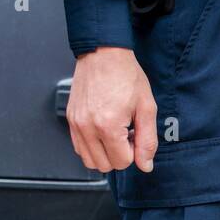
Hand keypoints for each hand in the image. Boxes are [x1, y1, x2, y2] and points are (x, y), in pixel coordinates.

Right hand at [66, 47, 157, 172]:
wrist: (104, 54)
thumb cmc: (126, 76)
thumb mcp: (146, 108)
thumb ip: (148, 141)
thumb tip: (145, 165)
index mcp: (107, 125)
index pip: (122, 162)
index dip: (133, 152)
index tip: (135, 135)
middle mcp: (87, 127)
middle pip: (105, 165)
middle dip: (119, 155)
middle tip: (126, 135)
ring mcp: (76, 123)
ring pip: (89, 160)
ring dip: (105, 153)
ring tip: (114, 133)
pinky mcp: (71, 119)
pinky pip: (79, 147)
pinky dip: (92, 146)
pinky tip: (103, 130)